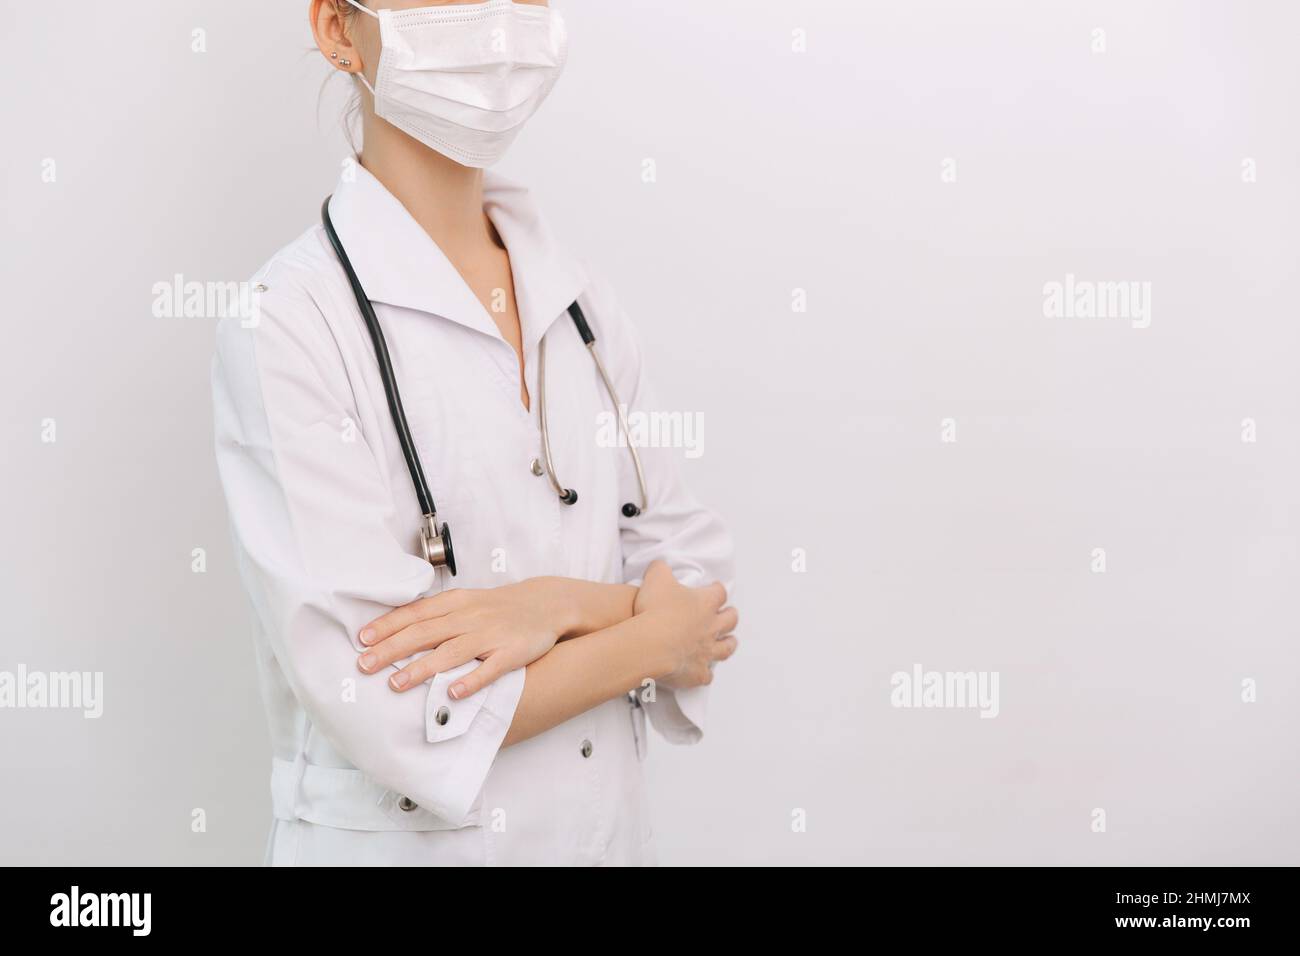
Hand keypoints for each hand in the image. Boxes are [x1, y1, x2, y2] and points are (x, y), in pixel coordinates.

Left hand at [357, 578, 577, 698]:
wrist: (546, 604)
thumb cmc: (497, 607)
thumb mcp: (466, 601)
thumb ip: (435, 615)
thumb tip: (394, 630)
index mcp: (456, 602)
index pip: (416, 613)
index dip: (388, 626)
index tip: (362, 639)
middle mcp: (470, 617)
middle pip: (426, 632)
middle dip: (392, 649)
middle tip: (365, 665)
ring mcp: (490, 635)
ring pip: (451, 652)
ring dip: (422, 668)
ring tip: (395, 683)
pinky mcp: (511, 653)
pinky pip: (489, 669)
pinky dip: (471, 681)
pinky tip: (453, 694)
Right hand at [634, 561, 737, 688]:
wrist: (651, 643)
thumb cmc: (654, 609)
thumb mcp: (656, 577)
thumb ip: (660, 568)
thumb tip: (660, 566)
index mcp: (705, 603)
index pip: (719, 593)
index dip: (717, 589)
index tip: (715, 588)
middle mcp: (712, 627)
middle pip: (730, 620)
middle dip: (730, 616)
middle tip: (728, 614)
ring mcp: (707, 651)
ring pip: (726, 648)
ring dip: (728, 644)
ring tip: (729, 642)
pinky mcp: (697, 672)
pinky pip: (707, 675)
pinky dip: (706, 673)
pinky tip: (703, 672)